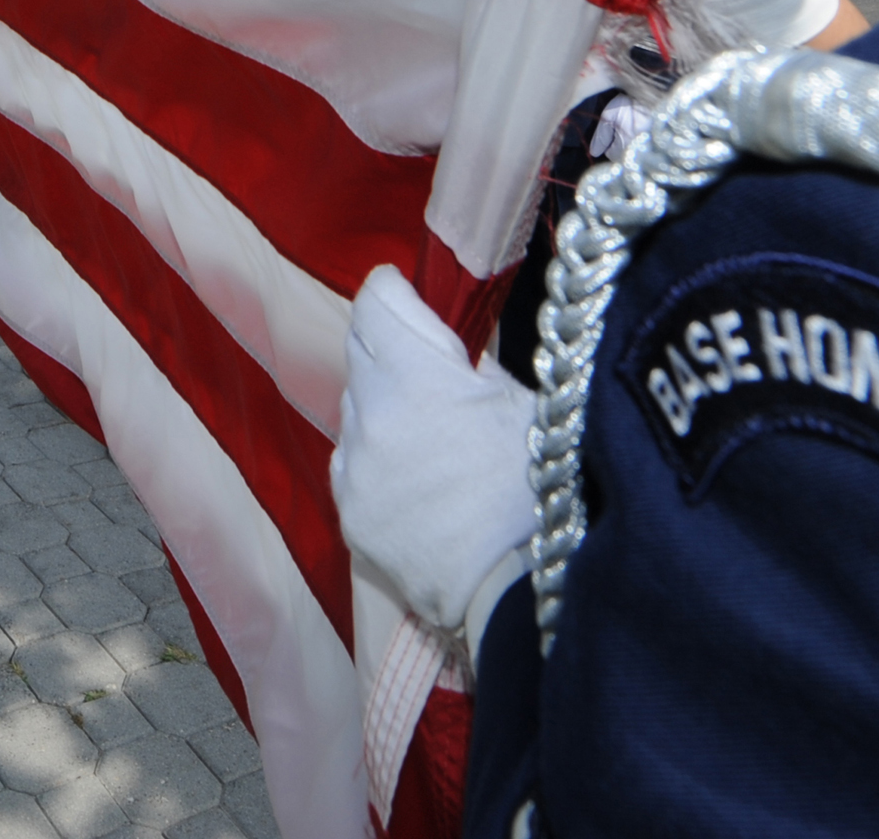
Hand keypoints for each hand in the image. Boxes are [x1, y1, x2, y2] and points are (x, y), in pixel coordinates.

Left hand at [331, 266, 535, 646]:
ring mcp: (353, 465)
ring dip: (381, 406)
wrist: (510, 584)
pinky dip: (374, 457)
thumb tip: (453, 350)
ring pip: (353, 409)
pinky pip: (350, 462)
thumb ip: (473, 364)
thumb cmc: (530, 484)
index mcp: (413, 372)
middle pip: (359, 350)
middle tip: (427, 367)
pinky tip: (414, 478)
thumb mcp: (518, 401)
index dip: (393, 293)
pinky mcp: (348, 511)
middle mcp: (369, 412)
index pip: (375, 301)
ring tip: (428, 435)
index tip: (408, 299)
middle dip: (388, 347)